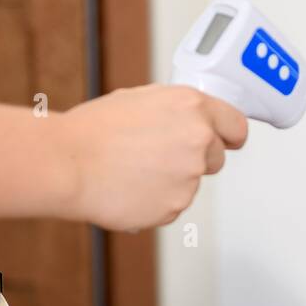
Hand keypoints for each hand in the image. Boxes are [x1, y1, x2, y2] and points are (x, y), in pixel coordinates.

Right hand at [57, 84, 247, 230]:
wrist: (68, 163)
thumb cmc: (94, 131)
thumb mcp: (141, 99)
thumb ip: (176, 111)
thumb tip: (189, 121)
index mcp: (192, 107)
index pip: (236, 125)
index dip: (230, 135)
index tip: (230, 141)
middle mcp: (198, 141)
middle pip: (217, 158)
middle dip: (196, 159)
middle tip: (159, 156)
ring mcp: (189, 177)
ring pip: (191, 183)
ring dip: (171, 181)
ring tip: (133, 170)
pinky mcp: (176, 206)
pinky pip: (173, 204)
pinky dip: (156, 200)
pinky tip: (131, 187)